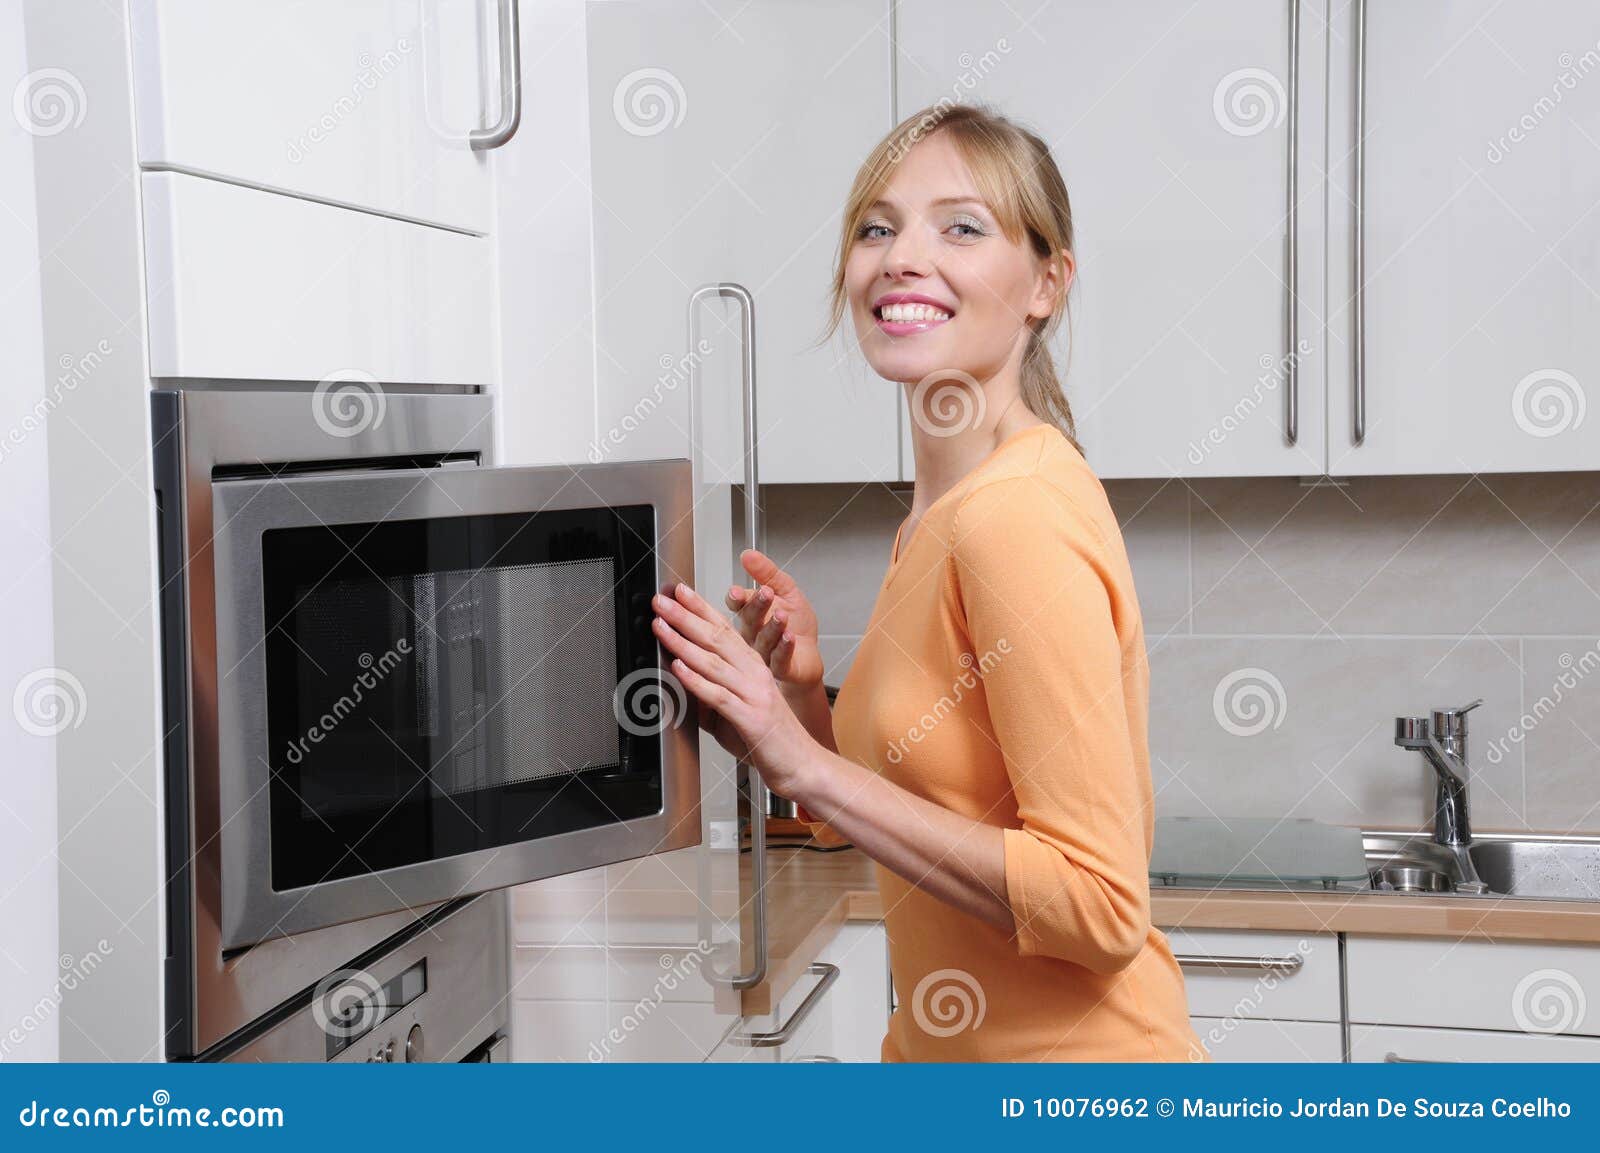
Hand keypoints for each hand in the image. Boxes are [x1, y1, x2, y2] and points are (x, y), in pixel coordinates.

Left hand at [651, 582, 817, 799]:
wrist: (802, 766)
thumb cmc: (772, 741)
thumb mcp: (738, 710)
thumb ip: (711, 696)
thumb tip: (682, 683)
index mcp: (754, 668)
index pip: (725, 630)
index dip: (701, 609)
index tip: (680, 593)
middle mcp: (755, 674)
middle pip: (717, 638)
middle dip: (686, 616)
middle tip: (662, 600)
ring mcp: (754, 694)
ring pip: (714, 661)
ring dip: (683, 642)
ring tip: (661, 626)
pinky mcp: (751, 717)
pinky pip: (719, 694)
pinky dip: (696, 680)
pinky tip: (678, 667)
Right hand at [725, 550, 824, 693]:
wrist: (809, 657)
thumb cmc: (795, 625)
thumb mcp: (786, 591)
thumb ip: (767, 573)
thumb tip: (747, 554)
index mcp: (752, 614)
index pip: (738, 605)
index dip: (736, 599)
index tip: (737, 591)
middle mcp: (754, 634)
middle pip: (750, 620)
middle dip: (757, 605)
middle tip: (766, 592)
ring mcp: (765, 653)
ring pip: (764, 639)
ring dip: (772, 626)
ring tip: (781, 615)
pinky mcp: (780, 668)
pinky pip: (779, 659)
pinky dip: (784, 647)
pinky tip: (789, 637)